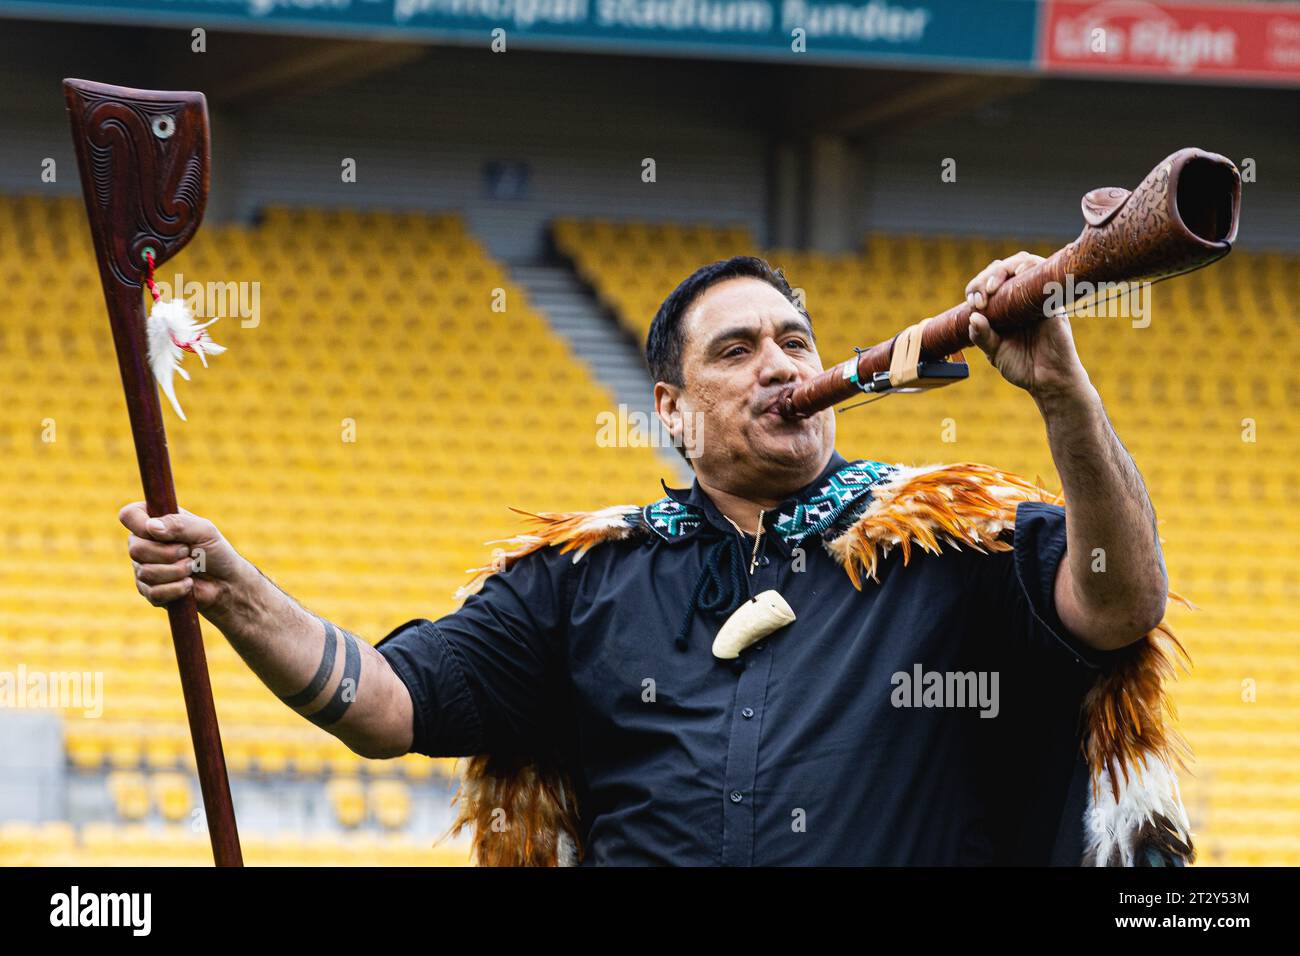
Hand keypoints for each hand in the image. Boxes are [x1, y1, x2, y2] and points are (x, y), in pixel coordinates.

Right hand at [119, 503, 247, 611]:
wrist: (226, 583)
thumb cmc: (216, 551)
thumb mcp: (204, 531)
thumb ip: (179, 524)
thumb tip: (151, 527)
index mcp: (154, 522)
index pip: (129, 516)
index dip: (140, 525)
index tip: (161, 533)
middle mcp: (143, 543)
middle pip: (135, 549)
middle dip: (168, 554)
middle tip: (188, 553)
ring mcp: (143, 568)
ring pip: (145, 572)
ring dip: (176, 572)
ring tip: (191, 568)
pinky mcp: (149, 591)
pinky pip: (153, 592)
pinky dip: (176, 589)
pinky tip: (188, 584)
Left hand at [965, 251, 1090, 399]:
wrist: (1049, 381)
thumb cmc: (1022, 365)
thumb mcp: (994, 352)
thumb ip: (982, 336)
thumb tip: (973, 317)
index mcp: (1005, 305)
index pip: (990, 281)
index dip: (977, 285)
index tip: (973, 302)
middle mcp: (1022, 297)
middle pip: (1007, 267)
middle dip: (990, 274)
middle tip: (983, 292)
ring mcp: (1040, 297)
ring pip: (1027, 263)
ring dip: (1008, 268)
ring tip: (993, 286)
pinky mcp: (1055, 302)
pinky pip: (1048, 278)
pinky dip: (1033, 270)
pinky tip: (1021, 274)